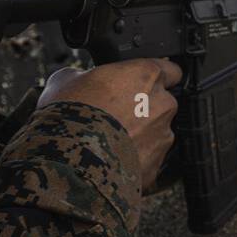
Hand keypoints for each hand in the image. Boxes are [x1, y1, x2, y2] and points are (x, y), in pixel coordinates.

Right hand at [37, 59, 182, 193]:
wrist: (69, 160)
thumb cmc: (69, 116)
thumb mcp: (65, 80)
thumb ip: (85, 75)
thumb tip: (79, 79)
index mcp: (146, 76)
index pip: (170, 70)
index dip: (155, 78)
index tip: (141, 84)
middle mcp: (162, 104)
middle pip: (161, 104)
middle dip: (143, 110)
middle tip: (113, 116)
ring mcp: (162, 137)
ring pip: (156, 134)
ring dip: (138, 137)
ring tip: (107, 142)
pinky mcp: (156, 166)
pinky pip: (147, 160)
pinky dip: (133, 160)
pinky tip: (110, 160)